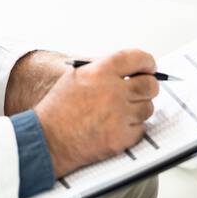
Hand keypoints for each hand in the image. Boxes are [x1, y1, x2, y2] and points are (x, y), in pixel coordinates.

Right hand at [34, 49, 158, 176]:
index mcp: (100, 72)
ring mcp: (118, 116)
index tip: (149, 67)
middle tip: (143, 90)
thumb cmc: (58, 109)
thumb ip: (103, 70)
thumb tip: (132, 70)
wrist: (47, 139)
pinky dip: (133, 128)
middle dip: (149, 86)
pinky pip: (141, 129)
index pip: (138, 58)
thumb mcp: (76, 77)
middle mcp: (112, 92)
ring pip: (147, 108)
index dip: (148, 62)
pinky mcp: (120, 138)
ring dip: (139, 109)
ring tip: (121, 112)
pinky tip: (117, 127)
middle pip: (149, 85)